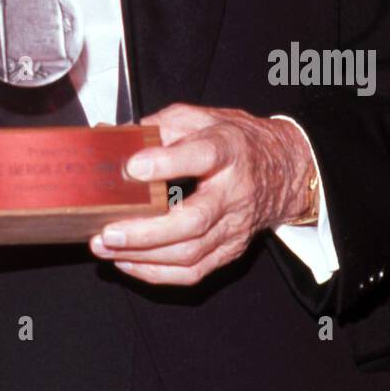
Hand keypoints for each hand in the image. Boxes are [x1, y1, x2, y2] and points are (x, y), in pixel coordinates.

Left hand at [88, 103, 314, 285]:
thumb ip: (161, 126)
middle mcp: (234, 192)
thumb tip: (115, 137)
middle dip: (147, 231)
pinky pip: (193, 272)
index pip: (202, 155)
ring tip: (104, 247)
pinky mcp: (231, 250)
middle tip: (108, 231)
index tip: (132, 167)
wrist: (285, 169)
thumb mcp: (202, 117)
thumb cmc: (235, 141)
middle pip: (194, 220)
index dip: (166, 162)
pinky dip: (156, 272)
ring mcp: (234, 227)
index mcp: (229, 149)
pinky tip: (127, 262)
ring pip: (190, 252)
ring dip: (142, 255)